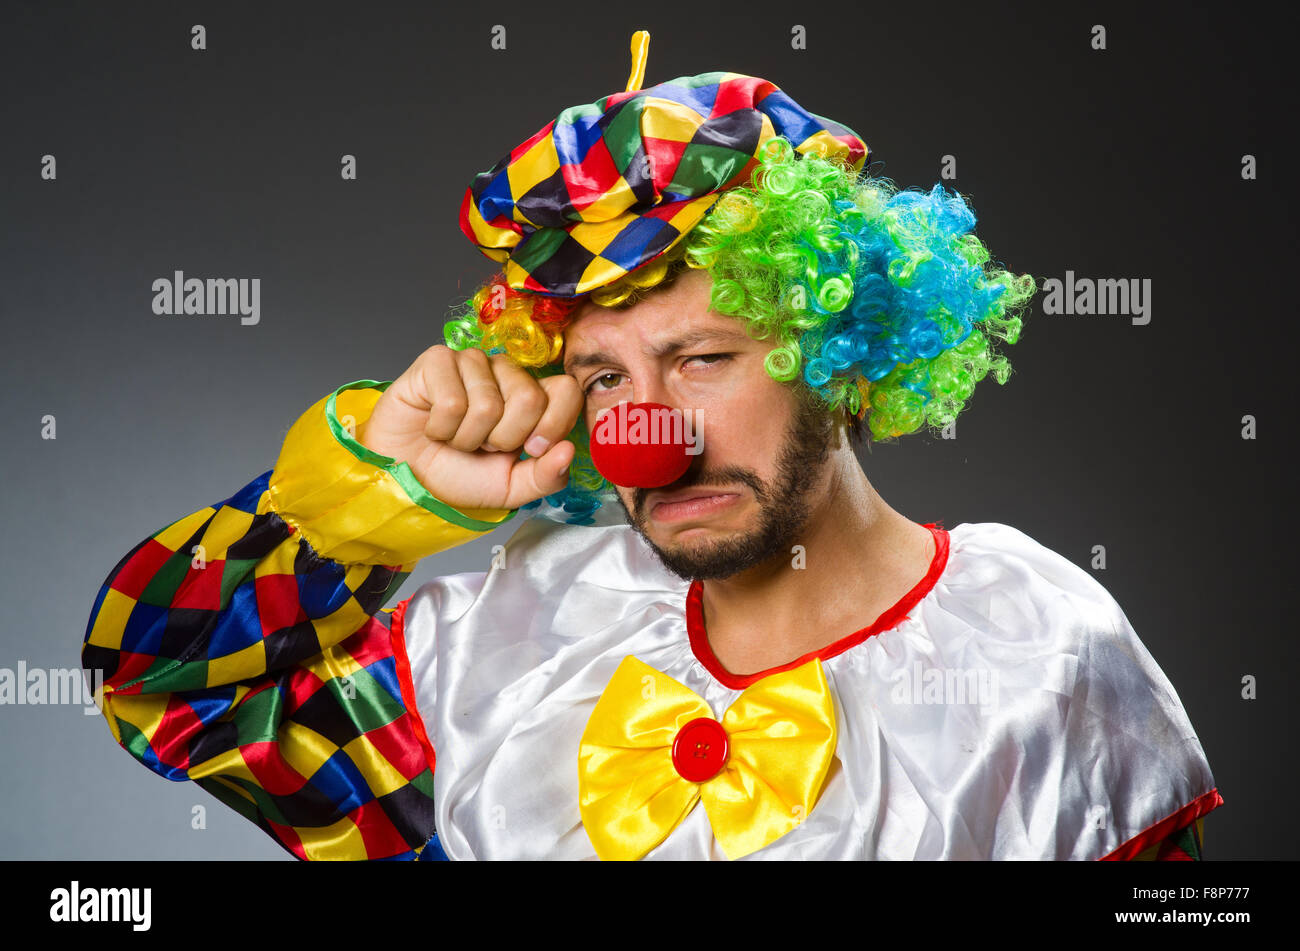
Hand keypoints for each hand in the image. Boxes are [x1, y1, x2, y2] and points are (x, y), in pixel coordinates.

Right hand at [357, 345, 582, 511]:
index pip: (566, 391)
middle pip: (529, 398)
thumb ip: (546, 476)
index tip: (530, 450)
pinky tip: (434, 426)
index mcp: (533, 396)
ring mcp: (472, 362)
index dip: (553, 424)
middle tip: (482, 445)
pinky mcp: (438, 360)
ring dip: (468, 437)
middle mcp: (506, 372)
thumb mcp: (512, 487)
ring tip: (456, 437)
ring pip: (488, 404)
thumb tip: (569, 451)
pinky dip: (441, 428)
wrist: (409, 477)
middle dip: (503, 439)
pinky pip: (452, 400)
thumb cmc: (459, 474)